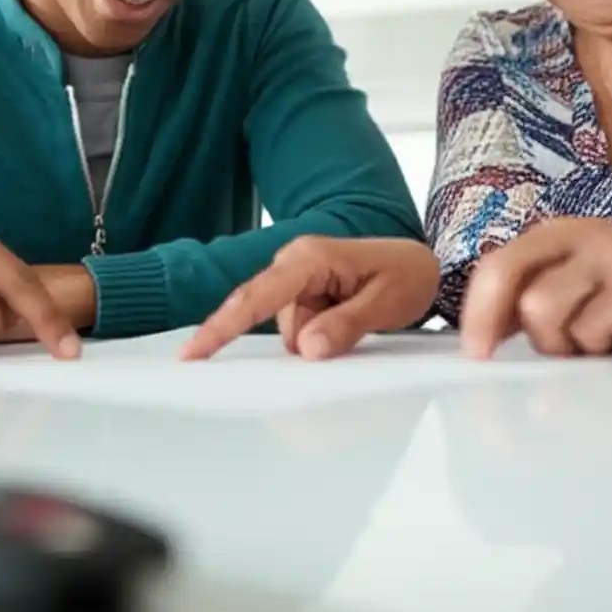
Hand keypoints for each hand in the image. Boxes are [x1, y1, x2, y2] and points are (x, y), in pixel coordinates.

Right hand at [180, 237, 439, 360]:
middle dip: (314, 338)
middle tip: (360, 321)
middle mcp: (292, 264)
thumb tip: (308, 349)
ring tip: (363, 316)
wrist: (419, 265)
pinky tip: (348, 320)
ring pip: (294, 335)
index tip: (192, 353)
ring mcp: (293, 281)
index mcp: (308, 258)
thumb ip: (348, 324)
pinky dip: (321, 336)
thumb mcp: (389, 301)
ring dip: (324, 338)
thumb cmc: (407, 275)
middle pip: (280, 325)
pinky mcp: (299, 297)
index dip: (222, 327)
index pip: (256, 297)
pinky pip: (300, 332)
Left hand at [460, 218, 611, 357]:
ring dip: (558, 342)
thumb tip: (487, 334)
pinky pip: (587, 335)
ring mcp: (610, 263)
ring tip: (594, 343)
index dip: (475, 309)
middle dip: (488, 321)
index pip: (499, 265)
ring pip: (541, 312)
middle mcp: (581, 240)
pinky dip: (600, 350)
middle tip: (487, 355)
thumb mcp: (590, 277)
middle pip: (508, 278)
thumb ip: (544, 295)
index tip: (473, 349)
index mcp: (562, 236)